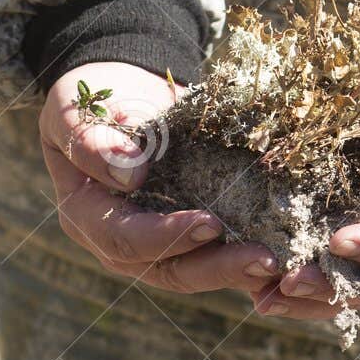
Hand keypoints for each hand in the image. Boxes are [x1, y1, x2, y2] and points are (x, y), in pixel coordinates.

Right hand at [40, 62, 281, 293]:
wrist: (121, 89)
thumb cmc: (91, 98)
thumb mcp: (75, 110)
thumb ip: (93, 141)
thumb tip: (130, 174)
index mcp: (87, 215)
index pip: (125, 239)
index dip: (166, 236)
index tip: (209, 222)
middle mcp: (121, 240)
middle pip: (167, 269)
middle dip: (216, 267)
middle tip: (263, 259)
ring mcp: (157, 241)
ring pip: (196, 271)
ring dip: (238, 270)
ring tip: (280, 263)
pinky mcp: (188, 232)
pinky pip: (216, 254)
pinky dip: (246, 259)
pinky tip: (285, 259)